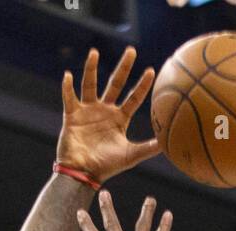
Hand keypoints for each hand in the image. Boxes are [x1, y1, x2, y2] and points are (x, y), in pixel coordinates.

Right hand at [57, 48, 159, 184]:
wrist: (83, 174)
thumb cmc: (107, 167)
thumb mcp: (131, 156)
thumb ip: (148, 148)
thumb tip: (168, 145)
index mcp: (119, 118)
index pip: (134, 98)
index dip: (142, 85)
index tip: (151, 71)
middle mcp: (104, 110)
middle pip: (115, 83)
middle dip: (124, 67)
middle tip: (131, 50)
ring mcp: (88, 111)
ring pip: (90, 84)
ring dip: (91, 68)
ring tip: (94, 52)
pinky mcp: (72, 115)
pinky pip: (69, 97)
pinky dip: (67, 87)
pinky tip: (68, 76)